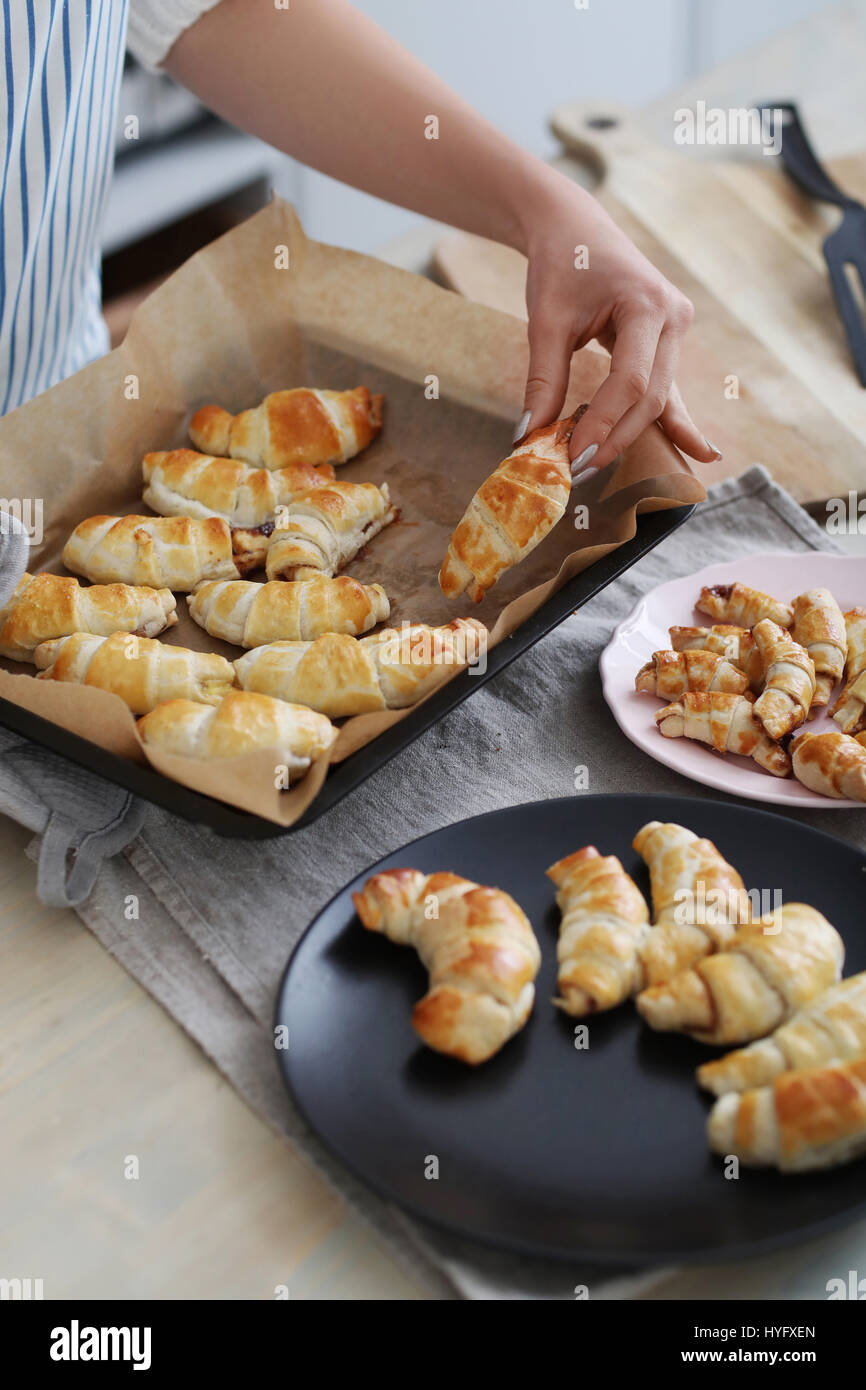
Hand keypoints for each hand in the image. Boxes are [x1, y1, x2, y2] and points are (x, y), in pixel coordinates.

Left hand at [514, 174, 719, 478]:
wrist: (575, 227)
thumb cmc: (561, 264)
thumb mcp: (547, 320)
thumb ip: (544, 379)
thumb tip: (530, 436)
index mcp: (648, 304)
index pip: (630, 381)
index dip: (603, 424)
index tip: (572, 457)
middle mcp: (674, 317)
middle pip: (650, 396)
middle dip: (615, 437)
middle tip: (578, 471)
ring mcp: (677, 329)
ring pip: (660, 398)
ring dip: (630, 435)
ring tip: (601, 469)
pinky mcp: (669, 341)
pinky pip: (668, 388)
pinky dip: (673, 421)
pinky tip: (701, 453)